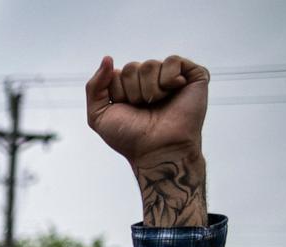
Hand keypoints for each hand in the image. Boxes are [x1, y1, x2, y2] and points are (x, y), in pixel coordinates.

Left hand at [86, 55, 207, 167]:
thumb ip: (94, 87)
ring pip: (150, 65)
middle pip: (132, 68)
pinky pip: (172, 61)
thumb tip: (108, 58)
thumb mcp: (98, 115)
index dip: (118, 94)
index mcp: (129, 87)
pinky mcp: (192, 75)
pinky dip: (169, 79)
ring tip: (158, 105)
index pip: (116, 73)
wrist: (157, 149)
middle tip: (144, 109)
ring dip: (150, 90)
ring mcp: (171, 77)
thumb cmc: (129, 137)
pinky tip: (175, 92)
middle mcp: (150, 80)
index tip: (128, 111)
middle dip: (133, 92)